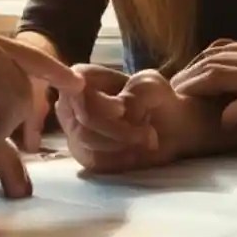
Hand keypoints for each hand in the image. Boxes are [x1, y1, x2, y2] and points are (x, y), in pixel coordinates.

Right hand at [57, 67, 200, 171]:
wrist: (166, 128)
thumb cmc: (155, 99)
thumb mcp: (154, 85)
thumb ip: (139, 90)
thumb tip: (122, 110)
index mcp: (82, 75)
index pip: (77, 88)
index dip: (96, 101)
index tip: (120, 109)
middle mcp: (70, 101)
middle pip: (84, 118)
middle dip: (120, 130)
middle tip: (148, 133)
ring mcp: (72, 129)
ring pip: (87, 140)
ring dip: (123, 143)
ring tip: (147, 141)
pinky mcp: (81, 154)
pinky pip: (92, 160)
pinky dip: (118, 159)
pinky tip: (136, 155)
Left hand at [173, 42, 236, 155]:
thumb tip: (234, 82)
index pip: (224, 48)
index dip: (201, 60)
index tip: (187, 74)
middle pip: (215, 59)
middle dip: (190, 71)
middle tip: (174, 85)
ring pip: (217, 75)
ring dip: (195, 86)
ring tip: (181, 96)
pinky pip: (234, 108)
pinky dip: (225, 115)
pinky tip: (223, 123)